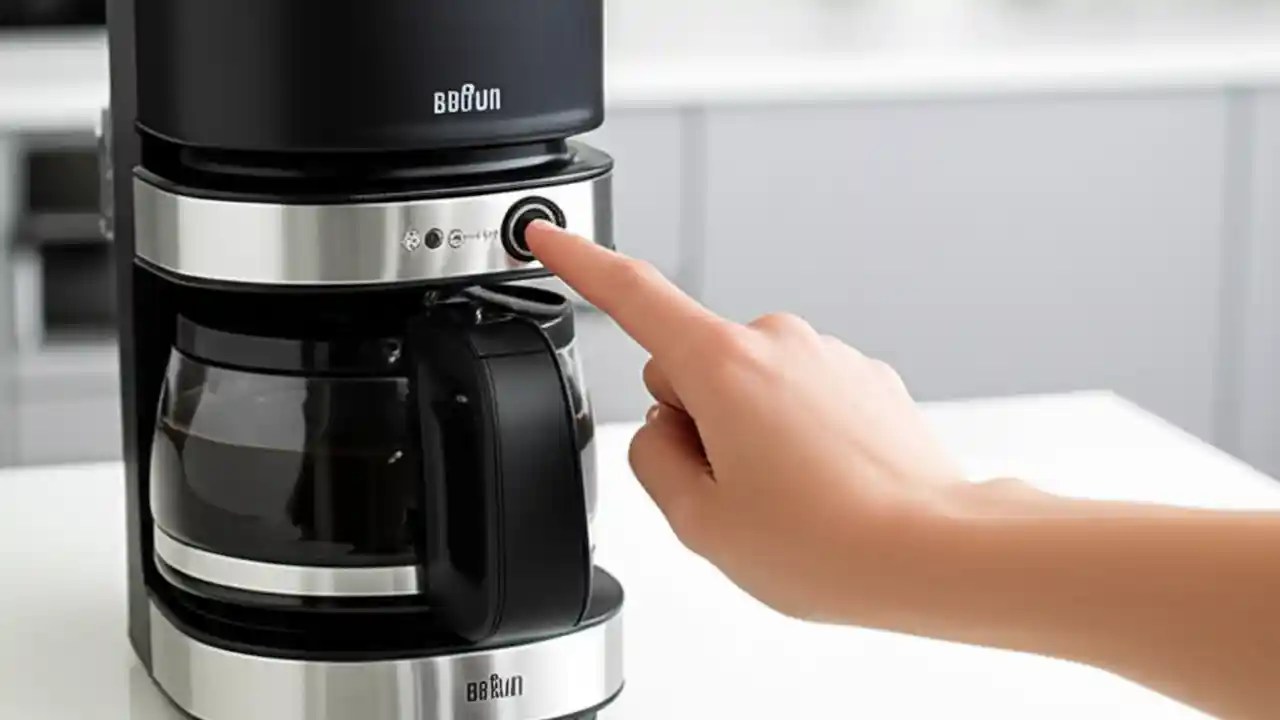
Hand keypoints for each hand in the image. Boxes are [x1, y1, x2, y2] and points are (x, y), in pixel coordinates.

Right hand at [527, 222, 989, 624]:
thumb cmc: (829, 544)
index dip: (580, 262)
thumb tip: (664, 429)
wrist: (936, 550)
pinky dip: (796, 435)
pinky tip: (825, 486)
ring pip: (747, 386)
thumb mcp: (700, 520)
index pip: (632, 295)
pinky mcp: (863, 376)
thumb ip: (652, 460)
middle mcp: (777, 341)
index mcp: (723, 365)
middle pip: (691, 367)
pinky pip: (799, 396)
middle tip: (735, 492)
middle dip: (695, 421)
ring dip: (749, 433)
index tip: (548, 235)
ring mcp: (826, 355)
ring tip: (791, 499)